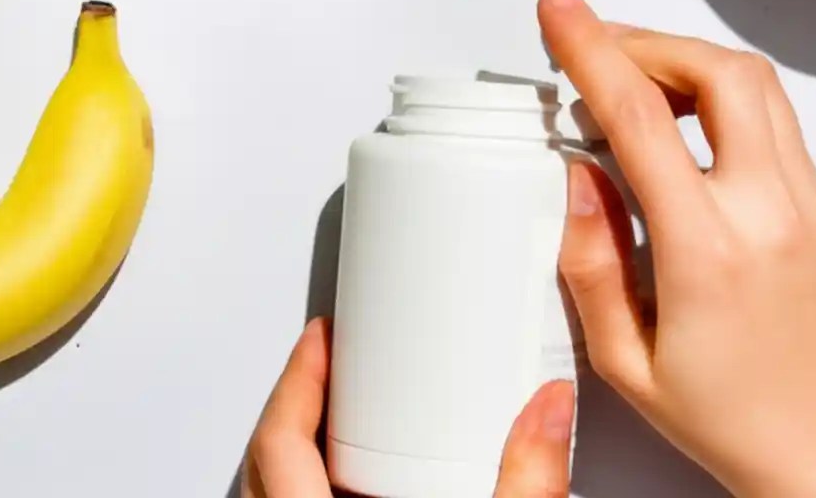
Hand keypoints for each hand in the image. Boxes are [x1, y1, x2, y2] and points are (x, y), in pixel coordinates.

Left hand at [240, 318, 576, 497]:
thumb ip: (523, 482)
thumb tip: (548, 413)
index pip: (278, 437)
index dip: (298, 377)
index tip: (322, 334)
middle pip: (268, 456)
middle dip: (299, 398)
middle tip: (332, 360)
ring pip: (278, 488)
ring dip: (308, 445)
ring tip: (348, 413)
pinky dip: (323, 485)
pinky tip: (368, 488)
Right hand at [538, 0, 815, 497]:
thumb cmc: (724, 413)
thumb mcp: (624, 356)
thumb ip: (589, 260)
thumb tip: (574, 176)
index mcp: (709, 251)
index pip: (642, 119)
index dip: (592, 52)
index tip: (560, 12)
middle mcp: (769, 210)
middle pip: (716, 71)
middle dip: (647, 42)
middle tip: (596, 50)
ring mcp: (807, 200)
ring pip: (754, 82)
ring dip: (688, 61)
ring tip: (633, 81)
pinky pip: (772, 116)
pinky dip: (720, 94)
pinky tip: (680, 124)